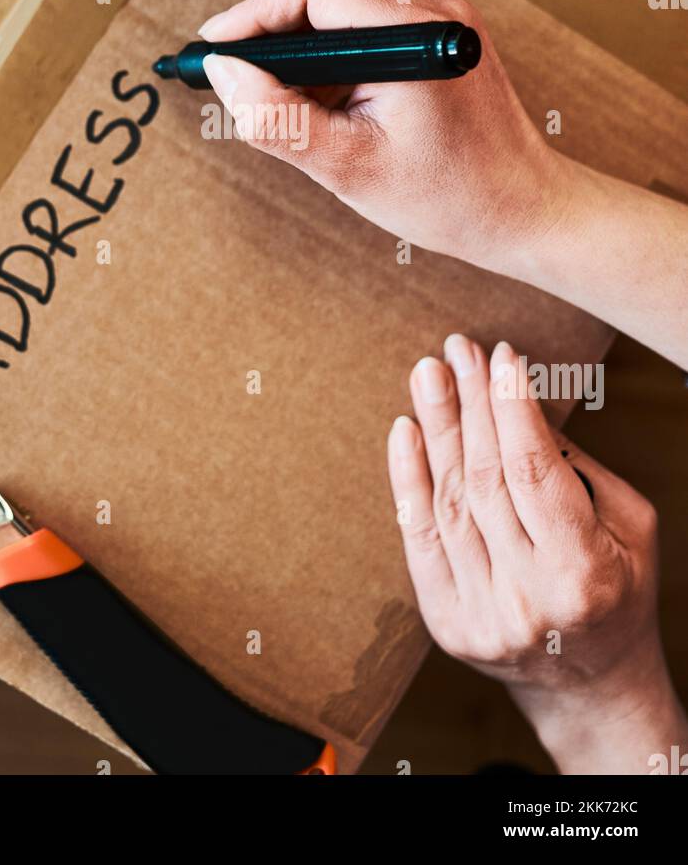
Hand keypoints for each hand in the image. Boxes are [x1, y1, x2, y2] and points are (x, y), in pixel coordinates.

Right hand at [198, 0, 563, 272]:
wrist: (528, 212)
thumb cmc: (450, 199)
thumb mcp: (348, 167)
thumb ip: (278, 117)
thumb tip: (223, 72)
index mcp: (413, 32)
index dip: (253, 12)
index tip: (214, 49)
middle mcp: (434, 10)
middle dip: (275, 36)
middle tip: (241, 84)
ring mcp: (445, 20)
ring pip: (346, 10)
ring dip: (307, 52)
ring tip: (293, 109)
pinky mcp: (446, 39)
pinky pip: (373, 29)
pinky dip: (339, 61)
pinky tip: (334, 108)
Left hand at [388, 336, 686, 773]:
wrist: (590, 686)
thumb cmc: (619, 590)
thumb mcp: (629, 528)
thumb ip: (577, 470)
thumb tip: (520, 406)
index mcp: (583, 576)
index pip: (535, 474)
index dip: (513, 410)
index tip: (502, 356)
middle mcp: (527, 600)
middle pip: (486, 480)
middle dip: (471, 405)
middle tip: (458, 348)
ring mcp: (480, 616)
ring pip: (450, 502)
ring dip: (436, 429)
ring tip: (429, 372)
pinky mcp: (445, 622)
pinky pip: (419, 538)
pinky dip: (408, 480)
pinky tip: (404, 431)